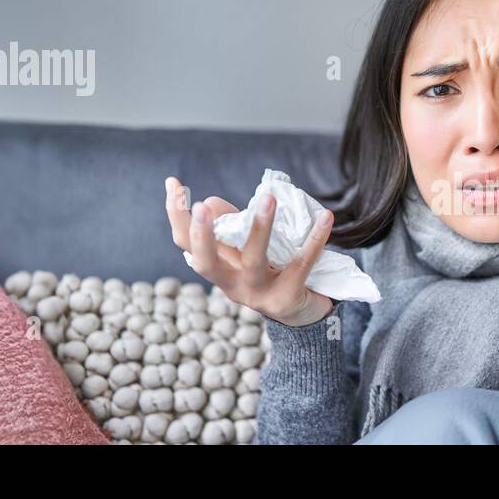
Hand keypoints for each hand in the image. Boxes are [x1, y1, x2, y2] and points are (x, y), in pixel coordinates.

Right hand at [164, 176, 334, 326]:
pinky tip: (325, 217)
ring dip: (260, 228)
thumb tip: (210, 201)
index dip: (176, 214)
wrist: (303, 316)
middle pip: (206, 263)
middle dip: (202, 235)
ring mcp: (258, 295)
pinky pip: (301, 265)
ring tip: (268, 199)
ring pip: (254, 260)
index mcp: (218, 269)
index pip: (186, 243)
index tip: (173, 183)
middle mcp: (231, 285)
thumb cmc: (272, 273)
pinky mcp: (286, 299)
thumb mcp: (247, 252)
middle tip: (201, 205)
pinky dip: (314, 239)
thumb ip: (232, 228)